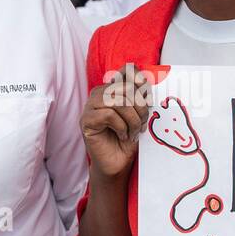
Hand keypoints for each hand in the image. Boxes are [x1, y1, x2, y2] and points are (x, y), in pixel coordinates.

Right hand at [82, 62, 150, 179]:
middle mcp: (99, 93)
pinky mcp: (86, 120)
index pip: (126, 71)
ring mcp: (90, 106)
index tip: (148, 96)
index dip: (140, 80)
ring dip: (131, 119)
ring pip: (117, 101)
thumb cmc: (128, 139)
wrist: (118, 163)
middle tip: (141, 124)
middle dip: (140, 107)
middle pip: (125, 88)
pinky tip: (122, 135)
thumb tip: (146, 80)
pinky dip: (121, 127)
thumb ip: (140, 97)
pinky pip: (109, 115)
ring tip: (133, 132)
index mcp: (112, 89)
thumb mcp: (139, 115)